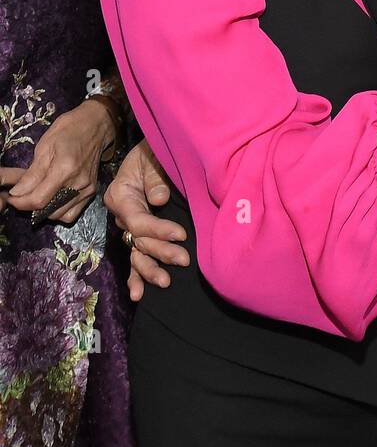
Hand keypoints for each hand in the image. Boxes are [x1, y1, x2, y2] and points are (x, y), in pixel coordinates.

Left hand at [0, 99, 115, 223]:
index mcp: (65, 169)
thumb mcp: (44, 147)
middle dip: (29, 206)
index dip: (20, 203)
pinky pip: (72, 213)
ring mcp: (87, 190)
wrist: (96, 126)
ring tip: (37, 196)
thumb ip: (32, 174)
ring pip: (59, 215)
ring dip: (44, 211)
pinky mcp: (92, 192)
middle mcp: (79, 184)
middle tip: (22, 195)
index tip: (11, 198)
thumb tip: (16, 192)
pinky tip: (53, 200)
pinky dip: (59, 212)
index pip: (39, 200)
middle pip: (48, 211)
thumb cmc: (68, 130)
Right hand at [103, 138, 188, 300]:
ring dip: (150, 269)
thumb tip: (158, 199)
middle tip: (184, 259)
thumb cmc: (154, 152)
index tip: (181, 234)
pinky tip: (138, 294)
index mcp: (121, 195)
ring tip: (165, 282)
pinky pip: (135, 256)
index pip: (138, 220)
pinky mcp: (138, 233)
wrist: (152, 151)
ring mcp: (129, 226)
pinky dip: (136, 276)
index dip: (159, 230)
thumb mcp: (152, 158)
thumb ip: (155, 178)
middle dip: (161, 252)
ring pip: (136, 252)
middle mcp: (121, 214)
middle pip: (139, 239)